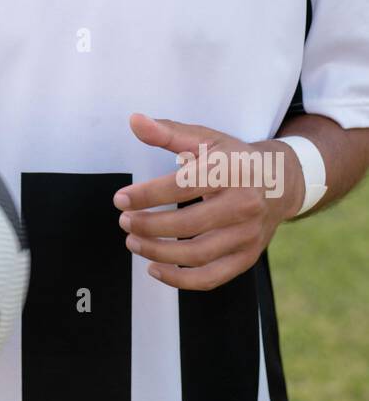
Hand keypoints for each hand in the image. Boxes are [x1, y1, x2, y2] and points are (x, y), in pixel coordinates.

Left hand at [114, 115, 304, 290]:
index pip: (182, 186)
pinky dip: (180, 280)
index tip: (120, 199)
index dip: (147, 195)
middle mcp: (244, 204)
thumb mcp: (206, 138)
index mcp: (231, 171)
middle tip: (125, 222)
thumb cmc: (234, 159)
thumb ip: (168, 132)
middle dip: (149, 225)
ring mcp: (248, 234)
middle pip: (188, 224)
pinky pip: (212, 277)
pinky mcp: (247, 257)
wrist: (280, 182)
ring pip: (198, 254)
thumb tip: (134, 120)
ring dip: (158, 252)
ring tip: (133, 242)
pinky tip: (155, 269)